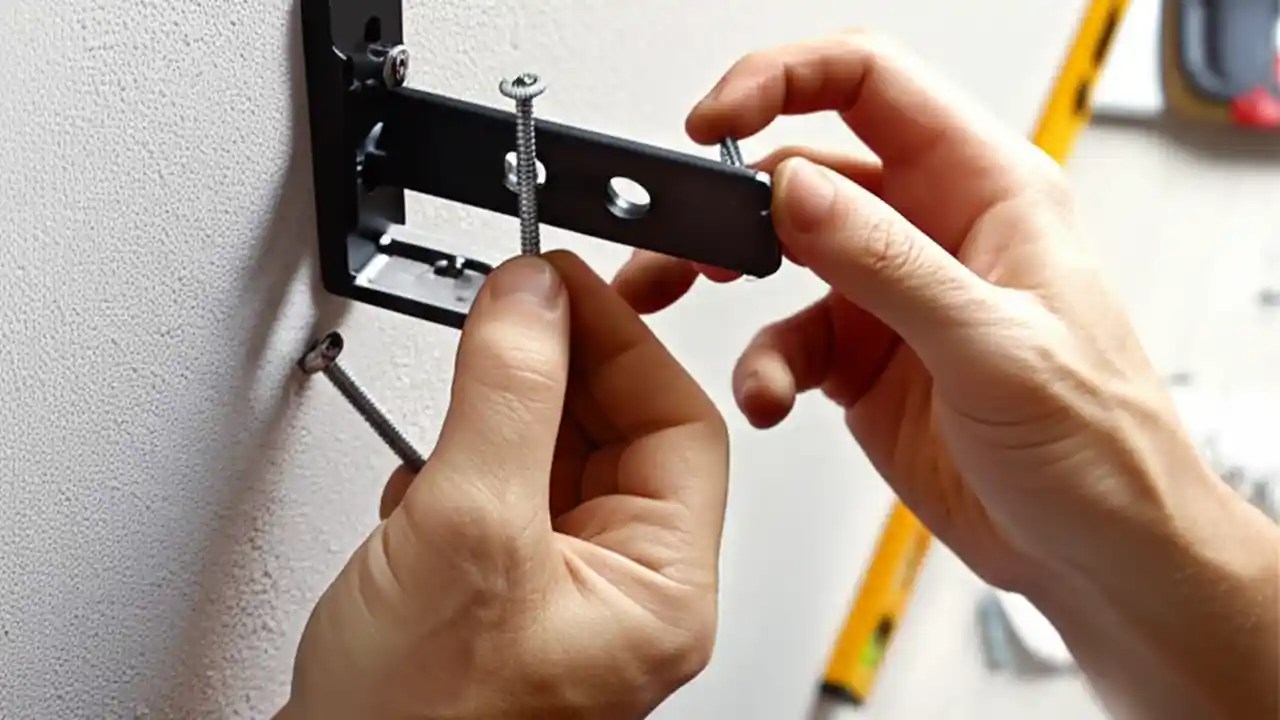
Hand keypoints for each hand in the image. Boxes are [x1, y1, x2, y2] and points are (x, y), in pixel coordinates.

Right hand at [282, 252, 727, 718]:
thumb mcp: (469, 532)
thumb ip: (506, 397)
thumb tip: (531, 296)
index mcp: (660, 592)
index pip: (677, 424)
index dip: (621, 339)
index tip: (561, 283)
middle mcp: (621, 594)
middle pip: (615, 434)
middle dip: (551, 374)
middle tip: (502, 315)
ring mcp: (556, 594)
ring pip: (549, 458)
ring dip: (493, 420)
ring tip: (447, 411)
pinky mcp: (493, 596)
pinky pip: (498, 496)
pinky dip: (456, 467)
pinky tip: (419, 485)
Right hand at [614, 32, 1277, 717]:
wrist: (1100, 555)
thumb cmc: (1100, 447)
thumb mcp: (994, 347)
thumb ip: (886, 263)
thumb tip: (796, 191)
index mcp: (988, 190)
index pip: (873, 82)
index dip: (785, 78)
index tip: (717, 119)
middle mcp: (934, 230)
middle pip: (807, 167)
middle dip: (736, 197)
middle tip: (688, 231)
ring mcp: (894, 295)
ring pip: (783, 254)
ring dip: (730, 284)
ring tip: (688, 302)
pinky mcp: (864, 358)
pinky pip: (785, 339)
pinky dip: (763, 366)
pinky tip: (770, 395)